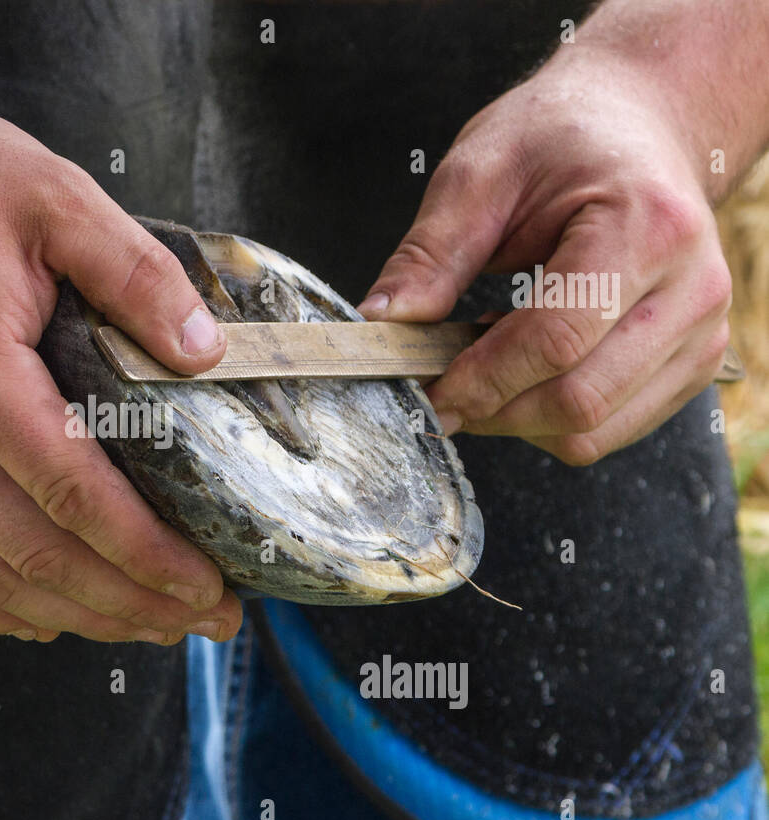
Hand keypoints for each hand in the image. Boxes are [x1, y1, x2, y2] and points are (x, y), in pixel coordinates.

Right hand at [0, 95, 242, 643]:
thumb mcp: (60, 199)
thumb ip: (139, 278)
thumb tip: (208, 358)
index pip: (76, 498)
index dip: (149, 556)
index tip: (209, 586)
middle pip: (33, 556)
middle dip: (128, 603)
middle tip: (202, 620)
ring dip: (67, 616)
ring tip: (139, 625)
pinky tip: (39, 618)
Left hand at [358, 51, 732, 464]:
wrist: (641, 122)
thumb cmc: (562, 138)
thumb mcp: (480, 172)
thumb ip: (430, 254)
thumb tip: (380, 322)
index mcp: (646, 229)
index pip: (555, 341)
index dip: (480, 380)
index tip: (422, 390)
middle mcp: (692, 288)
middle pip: (579, 401)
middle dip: (492, 410)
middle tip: (436, 388)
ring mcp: (702, 331)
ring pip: (595, 432)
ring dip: (518, 420)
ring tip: (483, 366)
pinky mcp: (694, 362)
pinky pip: (612, 428)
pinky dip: (551, 418)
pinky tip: (524, 369)